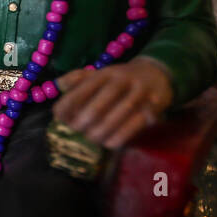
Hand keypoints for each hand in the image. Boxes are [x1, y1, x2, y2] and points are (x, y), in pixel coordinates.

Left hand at [53, 58, 173, 148]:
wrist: (158, 73)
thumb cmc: (121, 80)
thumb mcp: (101, 75)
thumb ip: (78, 79)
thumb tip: (58, 83)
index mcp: (105, 73)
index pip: (82, 89)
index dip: (68, 105)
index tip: (59, 118)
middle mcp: (123, 79)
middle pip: (99, 104)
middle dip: (83, 122)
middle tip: (76, 132)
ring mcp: (141, 91)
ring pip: (119, 114)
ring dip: (102, 130)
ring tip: (92, 139)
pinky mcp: (156, 105)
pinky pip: (138, 122)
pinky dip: (122, 135)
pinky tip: (110, 143)